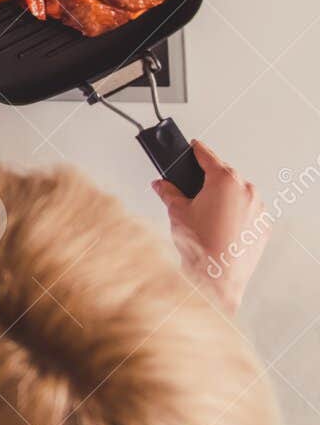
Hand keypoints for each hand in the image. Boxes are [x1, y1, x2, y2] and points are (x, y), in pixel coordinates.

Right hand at [152, 140, 267, 314]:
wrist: (217, 278)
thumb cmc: (200, 246)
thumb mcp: (177, 213)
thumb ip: (169, 193)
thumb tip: (161, 184)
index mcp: (225, 181)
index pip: (208, 157)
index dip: (197, 150)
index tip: (194, 146)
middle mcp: (247, 191)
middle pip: (225, 176)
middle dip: (208, 181)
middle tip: (191, 192)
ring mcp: (258, 209)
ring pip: (238, 195)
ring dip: (223, 199)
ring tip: (205, 217)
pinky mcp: (263, 227)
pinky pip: (248, 212)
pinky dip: (235, 215)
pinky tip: (219, 229)